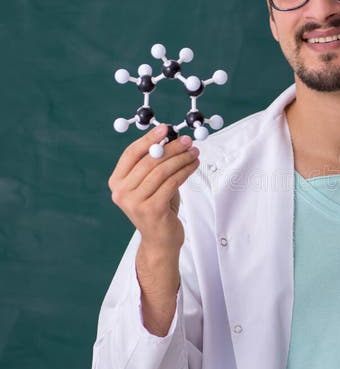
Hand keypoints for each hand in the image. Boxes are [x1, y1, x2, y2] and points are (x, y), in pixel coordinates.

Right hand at [108, 124, 199, 251]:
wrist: (160, 240)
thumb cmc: (157, 208)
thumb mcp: (151, 184)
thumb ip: (155, 164)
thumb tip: (171, 138)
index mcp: (116, 182)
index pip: (131, 154)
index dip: (148, 139)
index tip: (164, 128)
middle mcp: (121, 192)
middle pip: (148, 161)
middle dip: (171, 147)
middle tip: (187, 140)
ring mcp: (135, 203)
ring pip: (162, 171)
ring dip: (181, 159)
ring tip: (194, 152)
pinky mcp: (151, 210)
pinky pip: (172, 183)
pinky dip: (185, 171)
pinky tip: (193, 165)